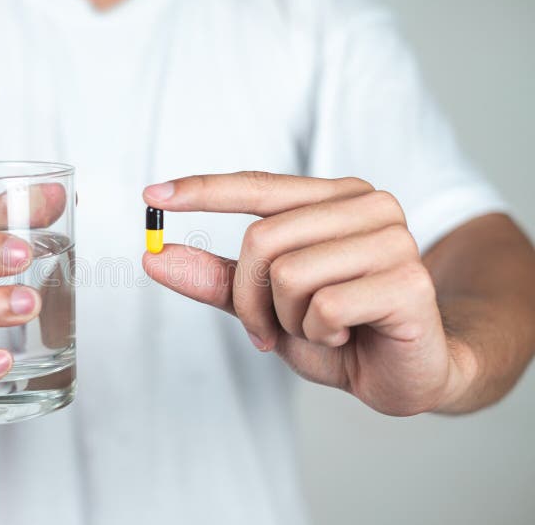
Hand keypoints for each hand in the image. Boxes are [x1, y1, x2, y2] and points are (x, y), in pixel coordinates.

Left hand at [142, 171, 466, 415]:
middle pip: (262, 239)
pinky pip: (323, 308)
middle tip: (275, 327)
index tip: (151, 194)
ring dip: (289, 319)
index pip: (258, 186)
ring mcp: (393, 239)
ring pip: (288, 274)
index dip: (202, 190)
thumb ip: (217, 278)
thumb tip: (154, 256)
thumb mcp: (266, 304)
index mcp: (334, 199)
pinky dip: (320, 335)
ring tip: (323, 327)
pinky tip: (350, 335)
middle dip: (252, 299)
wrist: (402, 374)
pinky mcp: (409, 280)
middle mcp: (368, 205)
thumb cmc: (337, 329)